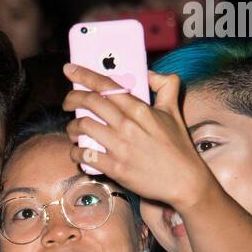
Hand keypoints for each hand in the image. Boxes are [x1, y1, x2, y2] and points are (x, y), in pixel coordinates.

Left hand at [61, 64, 209, 211]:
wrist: (184, 181)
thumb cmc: (178, 147)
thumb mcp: (174, 110)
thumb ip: (165, 85)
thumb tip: (149, 73)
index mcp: (139, 109)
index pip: (106, 86)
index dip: (84, 75)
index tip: (69, 69)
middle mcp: (126, 125)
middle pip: (89, 103)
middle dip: (72, 99)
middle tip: (67, 102)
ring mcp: (119, 147)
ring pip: (83, 128)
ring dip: (72, 128)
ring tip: (73, 130)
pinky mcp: (115, 168)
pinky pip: (85, 157)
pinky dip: (76, 153)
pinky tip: (78, 153)